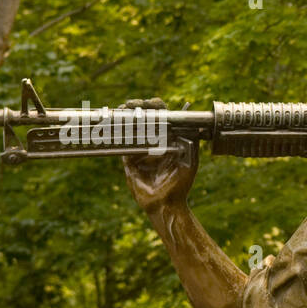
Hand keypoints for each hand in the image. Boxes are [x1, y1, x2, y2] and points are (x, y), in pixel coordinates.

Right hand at [120, 98, 196, 212]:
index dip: (155, 106)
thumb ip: (191, 142)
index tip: (150, 103)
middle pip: (143, 117)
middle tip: (132, 105)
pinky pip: (121, 143)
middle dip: (136, 106)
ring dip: (125, 115)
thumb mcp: (190, 161)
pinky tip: (114, 123)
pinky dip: (117, 133)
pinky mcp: (128, 159)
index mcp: (169, 138)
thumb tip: (193, 124)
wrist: (165, 204)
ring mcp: (139, 149)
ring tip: (122, 109)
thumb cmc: (180, 183)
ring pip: (130, 126)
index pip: (161, 115)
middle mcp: (154, 141)